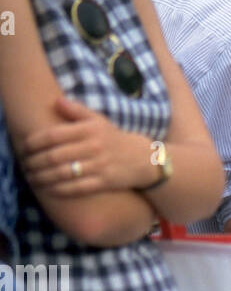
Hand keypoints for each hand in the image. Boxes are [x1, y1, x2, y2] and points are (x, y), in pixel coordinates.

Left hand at [20, 95, 155, 195]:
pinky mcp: (105, 182)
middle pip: (55, 155)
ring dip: (44, 177)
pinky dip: (60, 190)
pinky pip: (77, 188)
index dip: (36, 142)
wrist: (144, 159)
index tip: (25, 146)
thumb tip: (56, 101)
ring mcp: (100, 165)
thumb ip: (76, 110)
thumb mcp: (98, 120)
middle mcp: (94, 146)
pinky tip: (49, 189)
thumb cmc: (115, 139)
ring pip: (64, 173)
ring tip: (32, 178)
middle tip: (25, 165)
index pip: (54, 135)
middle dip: (36, 162)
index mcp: (89, 129)